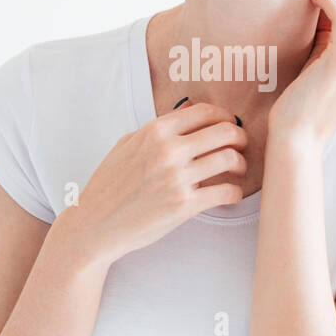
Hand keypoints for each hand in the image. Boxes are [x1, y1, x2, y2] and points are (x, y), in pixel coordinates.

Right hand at [61, 100, 247, 263]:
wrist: (94, 224)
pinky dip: (235, 193)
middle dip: (240, 138)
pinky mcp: (184, 206)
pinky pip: (226, 192)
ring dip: (241, 164)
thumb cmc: (109, 185)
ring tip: (237, 171)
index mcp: (154, 132)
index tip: (229, 126)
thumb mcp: (127, 145)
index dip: (224, 117)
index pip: (204, 111)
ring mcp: (177, 178)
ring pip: (230, 159)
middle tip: (241, 147)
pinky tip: (229, 194)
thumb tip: (188, 110)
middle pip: (225, 132)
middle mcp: (168, 150)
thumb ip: (158, 128)